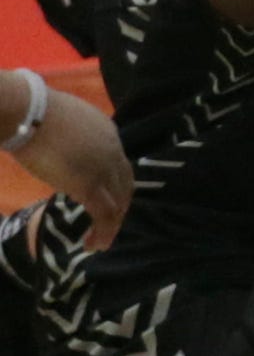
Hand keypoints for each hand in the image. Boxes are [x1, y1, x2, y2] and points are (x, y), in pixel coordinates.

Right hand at [13, 94, 131, 249]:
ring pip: (118, 202)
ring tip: (99, 241)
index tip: (103, 197)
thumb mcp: (61, 125)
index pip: (118, 163)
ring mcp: (104, 168)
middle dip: (118, 206)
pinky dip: (104, 231)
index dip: (113, 184)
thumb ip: (69, 140)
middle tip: (106, 224)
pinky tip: (94, 243)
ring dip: (112, 224)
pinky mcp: (90, 184)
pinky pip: (104, 213)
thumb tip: (58, 150)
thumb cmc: (33, 114)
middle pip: (124, 184)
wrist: (28, 112)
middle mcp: (113, 150)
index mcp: (107, 132)